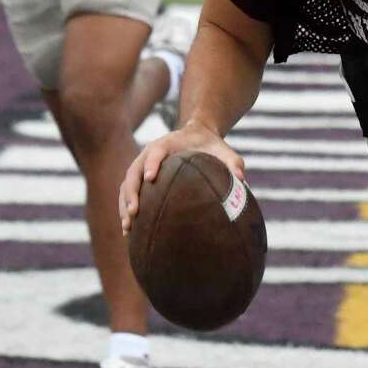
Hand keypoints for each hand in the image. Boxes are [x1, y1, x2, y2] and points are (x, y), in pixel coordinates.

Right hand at [119, 121, 245, 233]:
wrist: (197, 136)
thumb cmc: (211, 146)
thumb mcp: (224, 151)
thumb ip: (233, 162)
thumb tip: (242, 180)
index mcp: (167, 143)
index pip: (156, 151)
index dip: (151, 163)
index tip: (150, 178)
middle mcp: (149, 153)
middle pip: (134, 170)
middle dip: (131, 191)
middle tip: (134, 212)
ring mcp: (142, 165)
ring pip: (126, 184)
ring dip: (124, 204)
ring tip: (127, 228)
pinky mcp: (140, 177)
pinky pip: (128, 192)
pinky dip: (125, 209)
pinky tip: (129, 232)